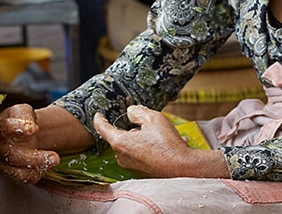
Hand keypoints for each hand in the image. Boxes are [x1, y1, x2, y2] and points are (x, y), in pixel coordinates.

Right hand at [0, 104, 60, 183]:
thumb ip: (25, 116)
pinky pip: (22, 178)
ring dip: (37, 166)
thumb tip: (30, 127)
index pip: (2, 129)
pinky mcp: (7, 174)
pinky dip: (36, 173)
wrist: (20, 132)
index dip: (18, 128)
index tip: (34, 128)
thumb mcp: (22, 111)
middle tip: (54, 155)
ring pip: (16, 170)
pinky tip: (46, 165)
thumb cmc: (19, 120)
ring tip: (54, 160)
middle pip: (10, 154)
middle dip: (33, 156)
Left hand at [94, 105, 229, 178]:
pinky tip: (162, 144)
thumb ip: (137, 112)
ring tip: (158, 135)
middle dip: (130, 128)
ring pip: (129, 144)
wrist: (182, 167)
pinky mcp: (138, 169)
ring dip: (140, 137)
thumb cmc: (167, 144)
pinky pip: (138, 153)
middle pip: (119, 136)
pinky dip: (147, 146)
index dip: (99, 119)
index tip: (98, 114)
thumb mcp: (153, 118)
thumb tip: (130, 113)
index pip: (102, 128)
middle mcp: (121, 156)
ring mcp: (129, 165)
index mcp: (120, 142)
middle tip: (145, 122)